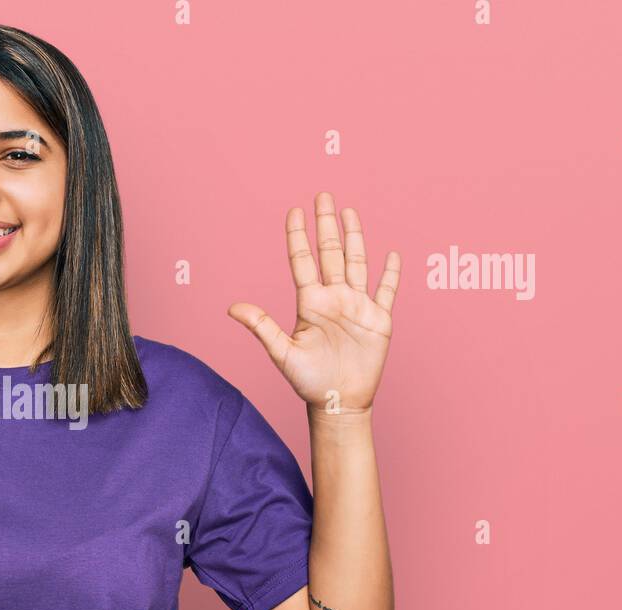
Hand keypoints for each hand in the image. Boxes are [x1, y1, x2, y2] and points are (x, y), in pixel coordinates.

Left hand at [228, 191, 399, 414]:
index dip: (298, 235)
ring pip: (357, 262)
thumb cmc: (307, 381)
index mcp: (309, 302)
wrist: (338, 402)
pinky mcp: (379, 319)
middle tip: (323, 196)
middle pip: (330, 253)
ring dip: (355, 237)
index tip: (294, 210)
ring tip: (350, 211)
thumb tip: (231, 308)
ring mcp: (357, 306)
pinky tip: (391, 253)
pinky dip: (390, 273)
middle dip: (326, 224)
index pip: (302, 260)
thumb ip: (261, 326)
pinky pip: (386, 290)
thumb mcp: (282, 352)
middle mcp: (333, 298)